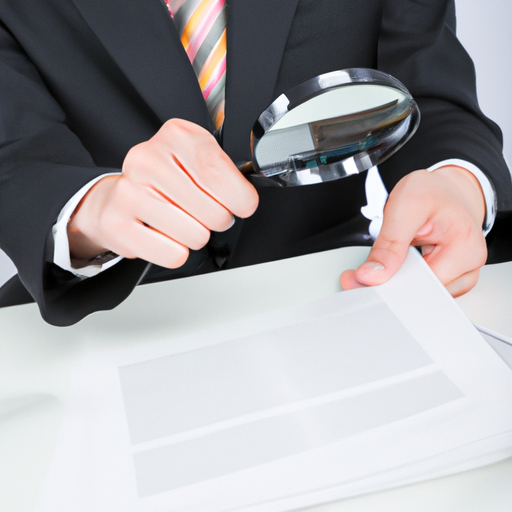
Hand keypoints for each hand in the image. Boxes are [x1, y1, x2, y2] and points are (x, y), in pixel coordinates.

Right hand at [68, 119, 258, 267]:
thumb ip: (226, 174)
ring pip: (196, 236)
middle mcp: (148, 160)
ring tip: (180, 222)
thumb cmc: (164, 181)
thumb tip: (245, 201)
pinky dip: (176, 252)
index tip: (241, 205)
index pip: (223, 176)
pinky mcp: (117, 224)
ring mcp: (129, 192)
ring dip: (195, 236)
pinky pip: (173, 254)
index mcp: (176, 137)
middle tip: (202, 213)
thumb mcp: (198, 161)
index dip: (241, 200)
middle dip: (217, 220)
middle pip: (214, 212)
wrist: (117, 198)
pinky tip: (164, 234)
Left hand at [340, 166, 487, 296]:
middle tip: (367, 269)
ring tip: (388, 259)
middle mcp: (467, 269)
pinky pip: (418, 289)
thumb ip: (389, 243)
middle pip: (420, 295)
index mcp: (465, 251)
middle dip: (390, 283)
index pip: (423, 287)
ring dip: (394, 281)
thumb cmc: (433, 193)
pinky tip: (396, 265)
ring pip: (417, 295)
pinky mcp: (445, 279)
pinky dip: (401, 279)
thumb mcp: (407, 205)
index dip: (390, 283)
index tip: (364, 278)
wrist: (444, 190)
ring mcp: (457, 277)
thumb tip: (372, 275)